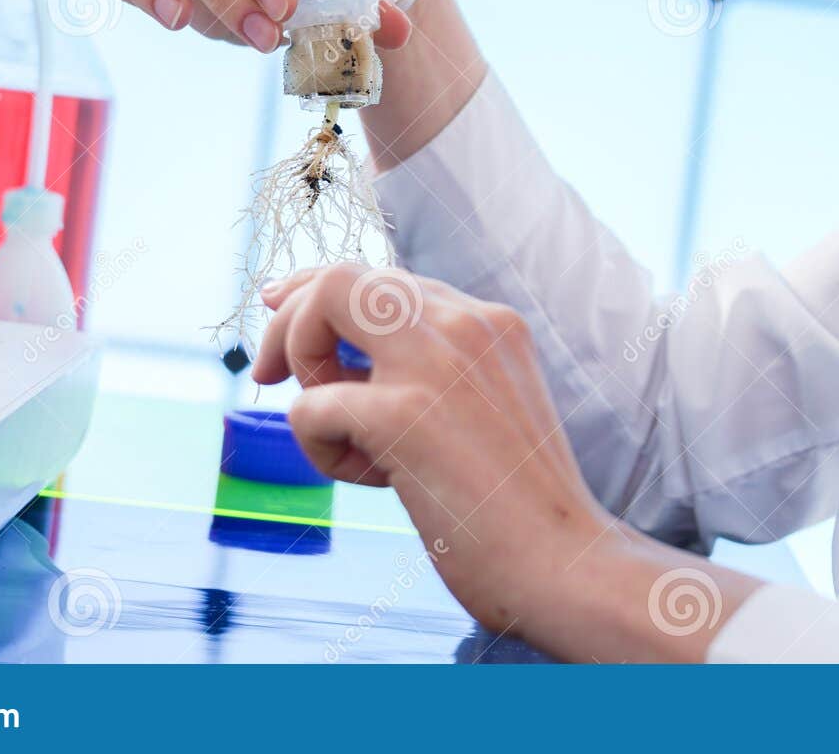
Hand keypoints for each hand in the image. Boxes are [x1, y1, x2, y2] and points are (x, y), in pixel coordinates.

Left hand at [255, 264, 761, 661]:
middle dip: (290, 320)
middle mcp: (465, 322)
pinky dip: (322, 449)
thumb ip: (432, 371)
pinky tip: (378, 481)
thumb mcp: (484, 409)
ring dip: (305, 368)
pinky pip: (310, 405)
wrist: (565, 565)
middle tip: (272, 375)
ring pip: (322, 303)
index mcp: (490, 322)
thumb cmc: (520, 509)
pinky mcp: (403, 412)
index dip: (317, 288)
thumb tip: (341, 362)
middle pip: (343, 274)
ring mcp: (435, 361)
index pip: (383, 277)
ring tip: (348, 437)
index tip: (279, 305)